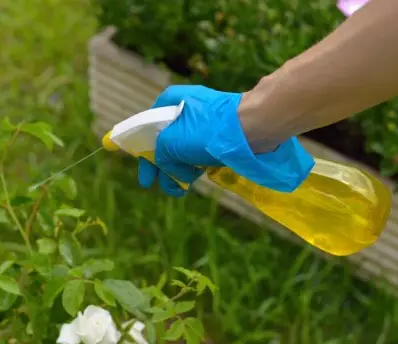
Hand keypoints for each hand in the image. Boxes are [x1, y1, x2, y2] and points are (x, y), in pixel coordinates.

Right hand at [138, 85, 314, 196]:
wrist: (255, 126)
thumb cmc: (208, 132)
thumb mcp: (171, 143)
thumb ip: (159, 155)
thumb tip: (168, 167)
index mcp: (170, 101)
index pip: (147, 130)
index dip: (143, 156)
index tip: (145, 179)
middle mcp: (186, 106)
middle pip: (165, 142)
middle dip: (163, 168)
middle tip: (164, 187)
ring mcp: (205, 119)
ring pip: (184, 148)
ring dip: (180, 169)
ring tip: (181, 188)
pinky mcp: (220, 130)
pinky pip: (201, 149)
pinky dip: (196, 164)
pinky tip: (198, 176)